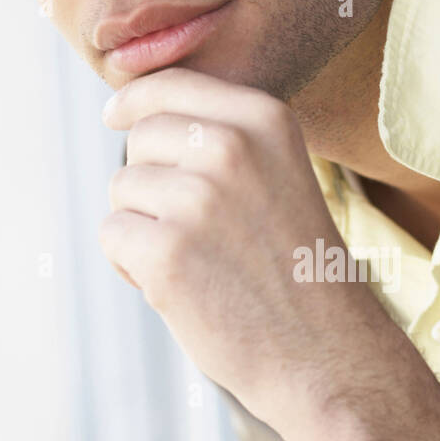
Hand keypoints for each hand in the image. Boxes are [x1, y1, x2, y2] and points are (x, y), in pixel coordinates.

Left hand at [98, 68, 390, 440]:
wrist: (326, 354)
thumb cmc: (297, 271)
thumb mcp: (278, 175)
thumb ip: (222, 140)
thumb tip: (133, 115)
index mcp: (264, 119)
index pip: (169, 86)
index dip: (134, 103)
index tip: (115, 117)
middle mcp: (230, 147)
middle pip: (140, 139)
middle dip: (151, 182)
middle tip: (199, 234)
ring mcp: (197, 198)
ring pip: (122, 189)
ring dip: (143, 228)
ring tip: (198, 264)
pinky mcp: (166, 250)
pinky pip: (112, 235)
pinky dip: (131, 266)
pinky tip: (178, 289)